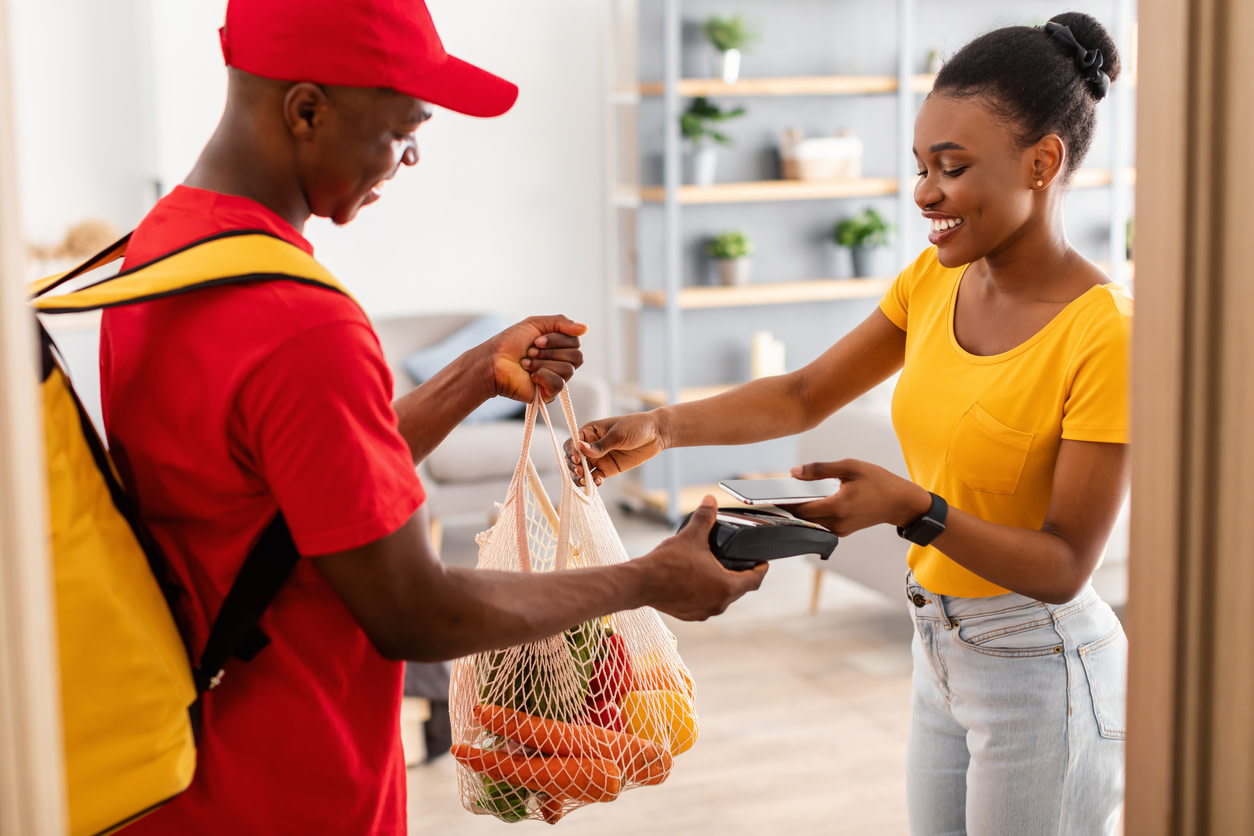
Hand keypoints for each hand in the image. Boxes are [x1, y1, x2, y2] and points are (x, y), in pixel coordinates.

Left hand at [485, 315, 586, 403]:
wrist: (493, 361)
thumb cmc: (510, 342)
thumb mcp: (536, 324)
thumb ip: (562, 323)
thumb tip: (585, 328)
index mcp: (559, 347)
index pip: (576, 343)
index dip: (557, 340)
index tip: (537, 340)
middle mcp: (560, 363)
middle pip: (576, 357)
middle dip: (550, 352)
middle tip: (530, 351)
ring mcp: (555, 379)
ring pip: (568, 370)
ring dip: (543, 363)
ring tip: (526, 363)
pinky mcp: (548, 393)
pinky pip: (559, 384)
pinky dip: (543, 375)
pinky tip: (530, 376)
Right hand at [564, 412, 666, 486]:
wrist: (656, 434)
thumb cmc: (636, 426)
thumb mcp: (617, 435)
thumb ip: (600, 445)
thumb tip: (580, 448)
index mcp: (590, 432)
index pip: (572, 442)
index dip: (571, 452)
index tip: (577, 459)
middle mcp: (590, 446)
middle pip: (574, 459)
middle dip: (574, 467)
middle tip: (580, 472)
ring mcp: (598, 458)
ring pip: (582, 471)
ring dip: (580, 477)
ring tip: (585, 481)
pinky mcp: (607, 469)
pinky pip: (594, 477)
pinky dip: (593, 482)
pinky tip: (598, 482)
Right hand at [636, 497, 766, 619]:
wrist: (641, 584)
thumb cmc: (667, 564)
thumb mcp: (691, 536)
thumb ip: (704, 517)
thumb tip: (710, 500)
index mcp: (726, 586)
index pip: (755, 580)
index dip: (761, 569)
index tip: (761, 563)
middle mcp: (719, 604)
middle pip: (739, 589)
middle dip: (740, 575)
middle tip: (739, 562)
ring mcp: (704, 612)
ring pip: (722, 599)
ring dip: (722, 586)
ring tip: (716, 570)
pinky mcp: (689, 615)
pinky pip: (705, 604)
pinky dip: (705, 594)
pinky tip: (698, 582)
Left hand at [788, 459, 931, 536]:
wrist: (900, 502)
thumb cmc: (877, 481)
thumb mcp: (850, 467)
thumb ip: (820, 469)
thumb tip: (794, 472)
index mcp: (838, 506)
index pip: (801, 508)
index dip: (783, 503)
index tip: (769, 495)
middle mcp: (837, 522)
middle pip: (802, 518)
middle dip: (788, 507)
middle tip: (774, 494)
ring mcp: (840, 530)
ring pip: (810, 523)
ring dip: (799, 511)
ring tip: (786, 497)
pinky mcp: (842, 532)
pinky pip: (820, 524)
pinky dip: (811, 515)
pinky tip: (804, 502)